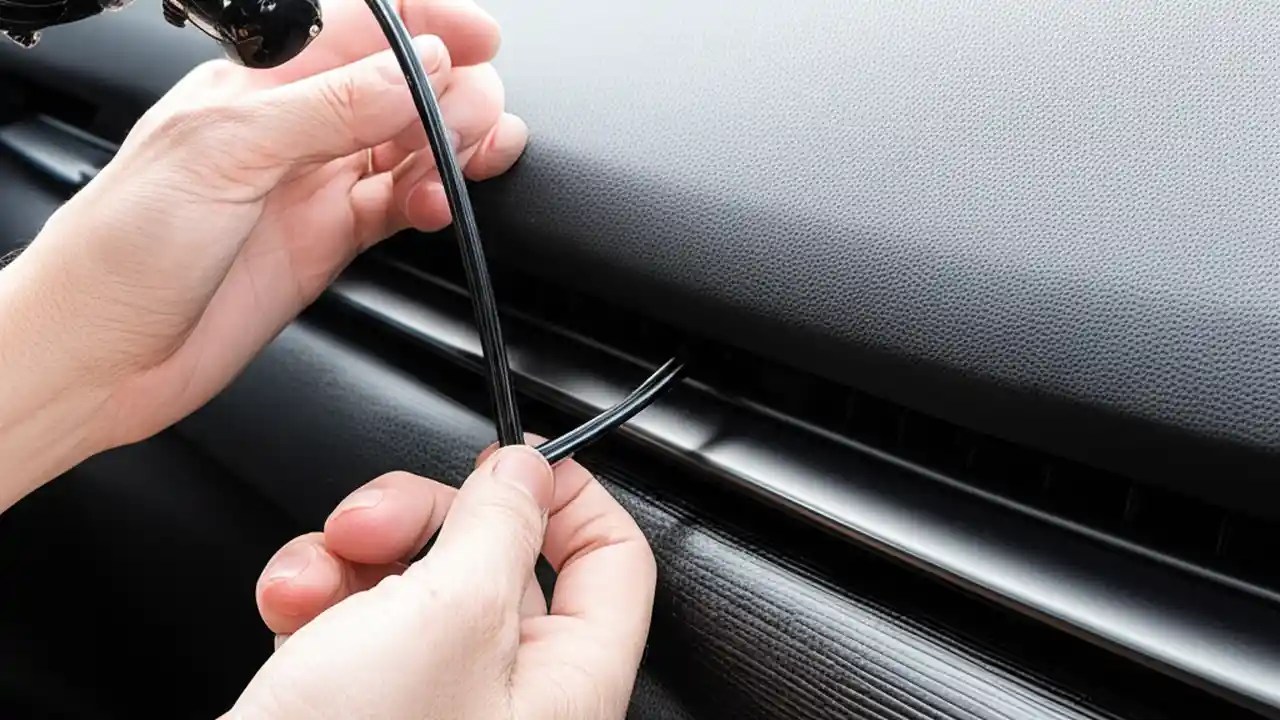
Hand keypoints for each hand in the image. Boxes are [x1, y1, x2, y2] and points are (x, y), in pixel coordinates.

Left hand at [0, 0, 525, 486]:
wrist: (104, 356)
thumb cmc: (123, 247)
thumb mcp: (226, 151)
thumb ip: (329, 108)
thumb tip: (417, 71)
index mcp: (259, 84)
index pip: (360, 31)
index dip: (427, 26)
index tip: (481, 39)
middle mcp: (293, 130)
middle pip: (401, 88)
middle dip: (453, 93)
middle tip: (473, 121)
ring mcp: (314, 188)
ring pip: (411, 148)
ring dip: (452, 148)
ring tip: (471, 160)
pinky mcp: (329, 242)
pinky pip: (400, 207)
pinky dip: (432, 203)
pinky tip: (438, 205)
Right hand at [239, 445, 656, 718]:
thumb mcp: (445, 614)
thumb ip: (499, 525)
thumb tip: (529, 472)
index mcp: (568, 684)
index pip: (614, 563)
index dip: (573, 496)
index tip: (519, 460)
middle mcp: (510, 698)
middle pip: (498, 557)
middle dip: (426, 521)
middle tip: (377, 520)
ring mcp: (435, 702)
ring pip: (417, 578)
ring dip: (354, 558)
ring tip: (315, 580)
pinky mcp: (366, 706)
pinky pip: (359, 618)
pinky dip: (319, 598)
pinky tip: (290, 607)